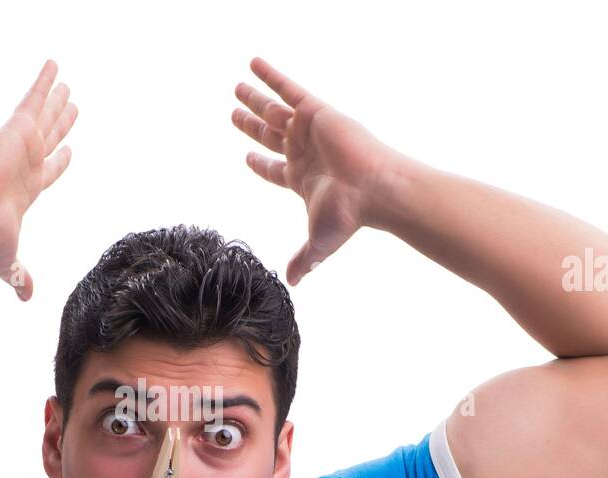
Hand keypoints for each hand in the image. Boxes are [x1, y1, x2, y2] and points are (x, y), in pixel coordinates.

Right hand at [0, 59, 77, 300]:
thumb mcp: (8, 262)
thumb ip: (20, 277)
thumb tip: (26, 299)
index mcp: (25, 191)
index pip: (47, 172)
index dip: (59, 162)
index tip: (68, 151)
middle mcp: (24, 165)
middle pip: (49, 139)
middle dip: (61, 124)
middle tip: (73, 107)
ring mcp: (20, 146)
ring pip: (45, 118)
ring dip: (57, 100)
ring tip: (68, 85)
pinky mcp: (15, 131)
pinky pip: (34, 100)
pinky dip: (45, 81)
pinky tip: (56, 65)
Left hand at [233, 57, 399, 285]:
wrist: (374, 190)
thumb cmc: (349, 216)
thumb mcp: (318, 243)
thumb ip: (303, 260)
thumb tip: (293, 283)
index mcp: (301, 179)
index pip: (274, 170)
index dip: (259, 165)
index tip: (245, 159)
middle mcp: (303, 152)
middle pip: (268, 136)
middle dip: (251, 126)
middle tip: (234, 115)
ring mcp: (308, 131)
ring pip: (274, 112)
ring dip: (255, 100)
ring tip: (236, 89)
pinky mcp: (316, 112)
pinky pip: (289, 89)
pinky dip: (270, 76)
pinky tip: (252, 64)